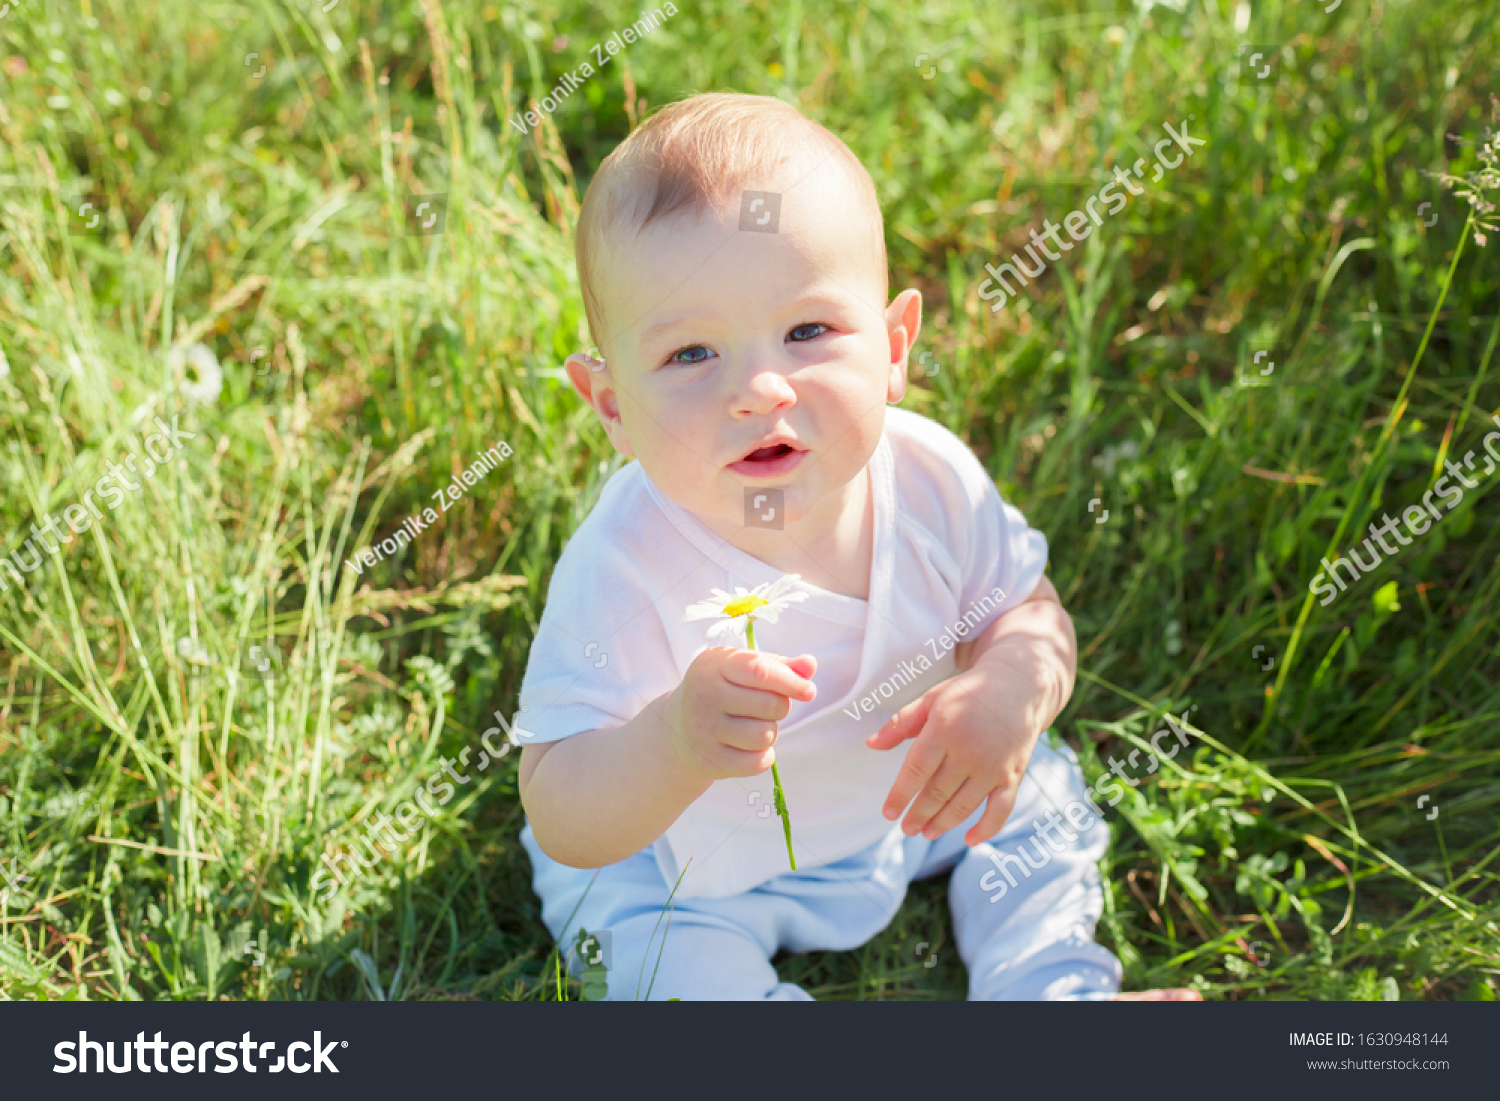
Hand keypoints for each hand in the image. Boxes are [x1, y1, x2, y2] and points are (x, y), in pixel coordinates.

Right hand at [664, 647, 816, 779]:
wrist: (679, 727)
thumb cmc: (723, 689)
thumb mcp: (744, 668)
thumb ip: (779, 665)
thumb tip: (809, 665)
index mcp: (714, 665)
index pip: (759, 671)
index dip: (791, 681)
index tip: (808, 691)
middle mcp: (703, 695)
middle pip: (769, 705)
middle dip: (780, 707)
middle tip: (766, 706)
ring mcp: (703, 730)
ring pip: (765, 736)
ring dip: (770, 732)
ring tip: (753, 725)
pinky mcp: (709, 760)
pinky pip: (757, 763)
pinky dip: (764, 756)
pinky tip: (751, 747)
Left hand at [865, 662, 1040, 845]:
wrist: (1018, 686)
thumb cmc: (967, 693)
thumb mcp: (931, 699)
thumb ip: (900, 723)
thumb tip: (871, 744)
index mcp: (944, 729)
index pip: (916, 770)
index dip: (900, 795)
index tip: (888, 813)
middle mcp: (969, 751)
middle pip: (937, 793)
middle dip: (918, 815)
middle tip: (906, 828)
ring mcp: (993, 766)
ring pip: (963, 805)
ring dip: (943, 823)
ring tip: (927, 832)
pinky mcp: (1013, 775)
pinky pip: (1000, 810)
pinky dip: (987, 829)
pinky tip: (969, 839)